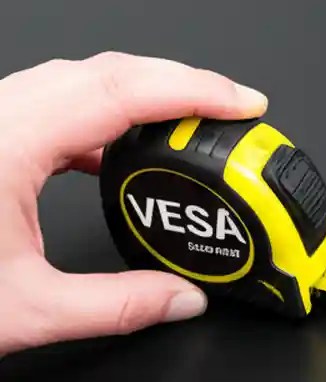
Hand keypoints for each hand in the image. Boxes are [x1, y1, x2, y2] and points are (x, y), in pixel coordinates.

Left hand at [0, 52, 267, 355]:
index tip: (245, 103)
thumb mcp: (24, 312)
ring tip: (190, 124)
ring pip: (79, 77)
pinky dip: (105, 112)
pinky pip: (55, 100)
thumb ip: (118, 306)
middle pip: (107, 69)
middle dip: (182, 81)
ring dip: (144, 92)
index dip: (196, 90)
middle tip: (234, 109)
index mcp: (7, 144)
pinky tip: (121, 150)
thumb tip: (183, 299)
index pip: (123, 91)